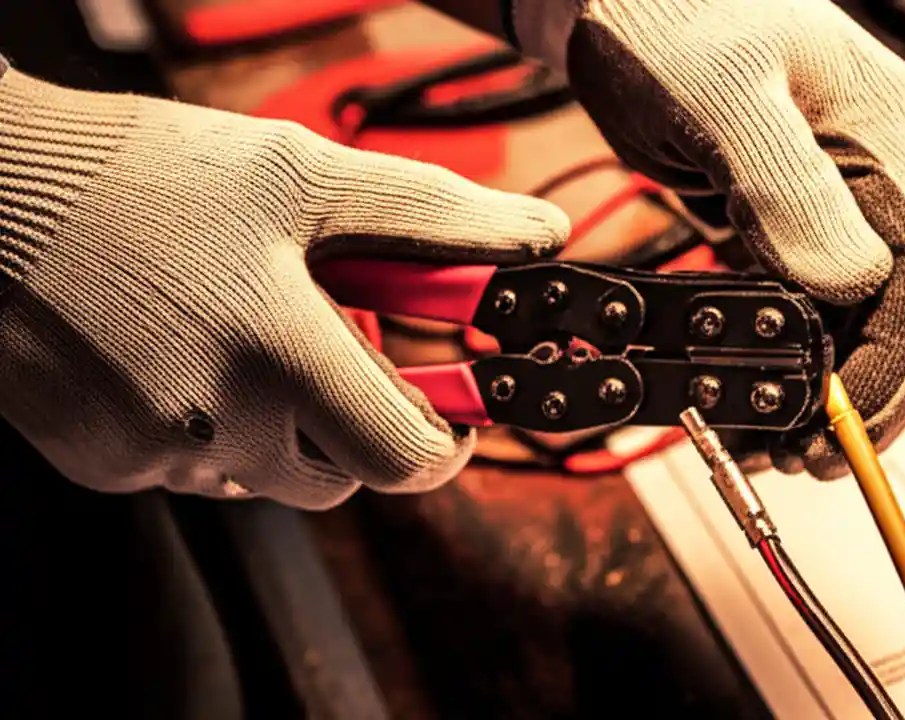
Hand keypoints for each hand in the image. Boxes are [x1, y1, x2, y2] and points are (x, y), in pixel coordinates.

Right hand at [0, 69, 567, 508]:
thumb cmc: (145, 174)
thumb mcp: (303, 174)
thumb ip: (432, 216)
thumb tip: (538, 234)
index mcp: (278, 356)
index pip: (405, 459)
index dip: (445, 442)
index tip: (452, 413)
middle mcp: (215, 426)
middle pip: (343, 477)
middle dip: (360, 425)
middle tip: (335, 349)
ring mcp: (152, 454)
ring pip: (267, 475)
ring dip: (283, 423)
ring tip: (246, 333)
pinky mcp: (99, 464)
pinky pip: (193, 467)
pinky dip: (212, 425)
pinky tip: (181, 353)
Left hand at [510, 0, 904, 475]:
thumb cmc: (667, 17)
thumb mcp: (723, 94)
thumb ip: (786, 186)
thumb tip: (847, 285)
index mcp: (889, 135)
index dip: (889, 367)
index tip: (837, 430)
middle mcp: (882, 167)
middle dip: (870, 391)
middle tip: (811, 457)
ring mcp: (845, 189)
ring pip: (870, 309)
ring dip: (838, 380)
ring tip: (786, 440)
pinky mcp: (800, 206)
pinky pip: (821, 294)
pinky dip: (804, 349)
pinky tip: (770, 384)